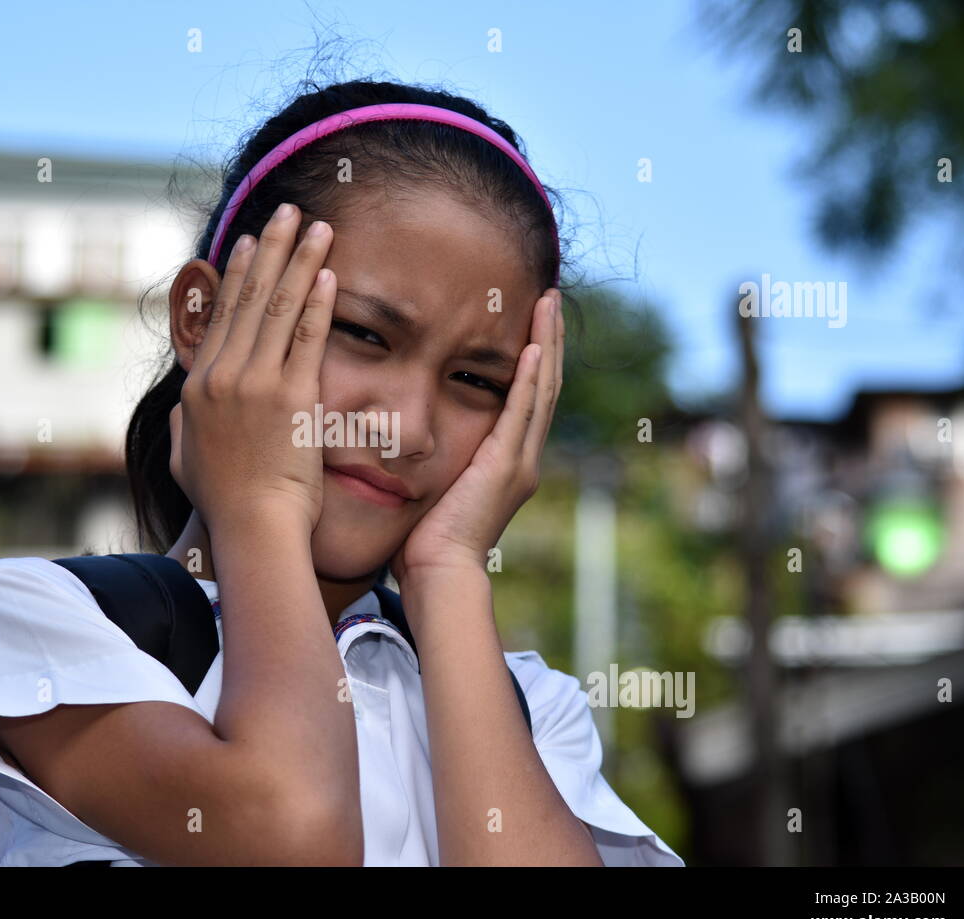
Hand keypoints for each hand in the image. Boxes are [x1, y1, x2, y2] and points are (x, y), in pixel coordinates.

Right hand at [168, 204, 337, 535]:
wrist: (253, 528)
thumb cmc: (222, 504)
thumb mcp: (183, 461)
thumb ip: (183, 426)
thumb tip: (185, 407)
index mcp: (198, 388)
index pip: (223, 316)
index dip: (239, 274)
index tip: (252, 242)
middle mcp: (223, 376)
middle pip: (250, 298)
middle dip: (272, 249)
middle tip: (289, 212)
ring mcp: (257, 383)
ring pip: (279, 307)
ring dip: (300, 261)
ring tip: (317, 226)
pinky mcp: (292, 397)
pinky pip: (307, 338)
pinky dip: (318, 302)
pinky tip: (328, 272)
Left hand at [389, 289, 563, 590]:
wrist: (439, 575)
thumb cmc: (426, 541)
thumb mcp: (436, 488)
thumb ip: (439, 460)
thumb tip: (413, 437)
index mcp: (507, 462)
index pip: (526, 397)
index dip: (532, 357)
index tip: (532, 320)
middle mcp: (523, 458)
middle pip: (543, 385)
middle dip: (548, 339)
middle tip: (550, 298)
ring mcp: (519, 462)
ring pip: (540, 390)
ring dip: (546, 344)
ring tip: (548, 304)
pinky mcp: (506, 467)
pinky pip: (522, 413)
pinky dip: (529, 379)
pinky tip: (534, 346)